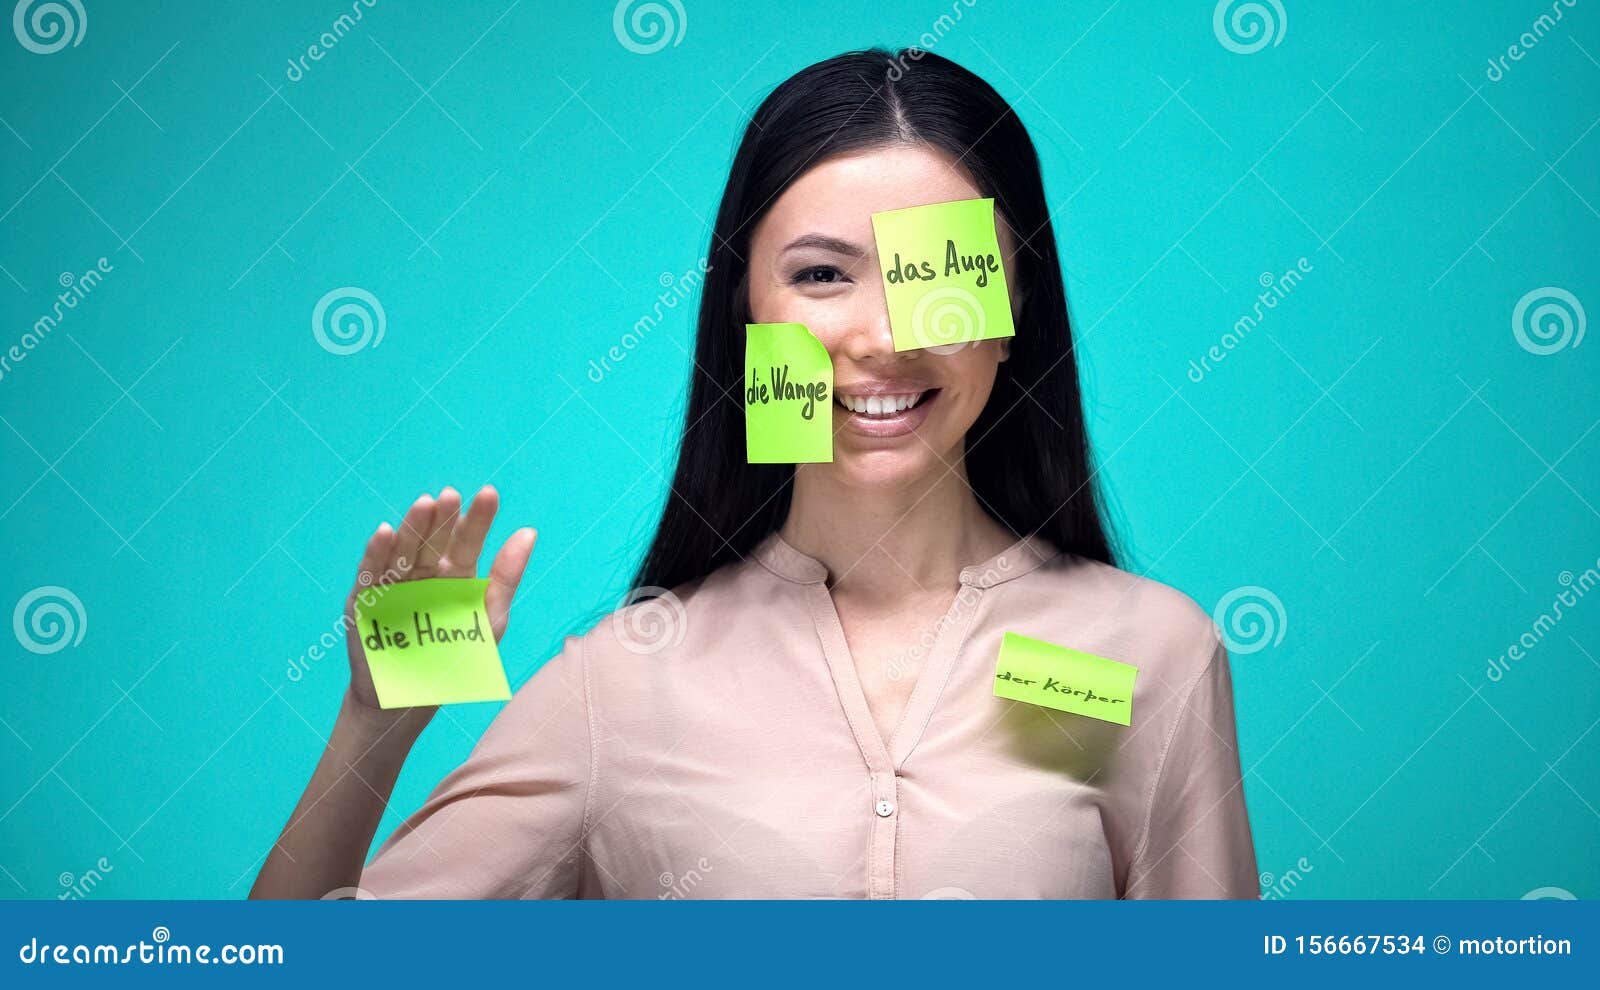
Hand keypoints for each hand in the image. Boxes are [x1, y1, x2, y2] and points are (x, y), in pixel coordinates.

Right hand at [343, 486, 536, 711]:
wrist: (412, 697)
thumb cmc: (454, 657)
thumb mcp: (489, 618)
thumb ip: (507, 576)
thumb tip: (529, 531)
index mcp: (454, 573)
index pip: (467, 540)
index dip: (478, 518)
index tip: (490, 494)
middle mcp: (423, 573)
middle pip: (433, 539)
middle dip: (442, 517)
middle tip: (451, 495)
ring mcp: (393, 584)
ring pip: (403, 549)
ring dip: (411, 526)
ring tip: (424, 503)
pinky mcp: (365, 600)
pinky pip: (371, 574)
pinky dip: (376, 554)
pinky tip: (384, 532)